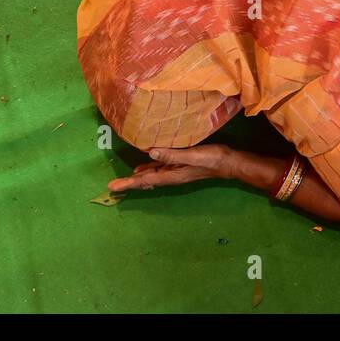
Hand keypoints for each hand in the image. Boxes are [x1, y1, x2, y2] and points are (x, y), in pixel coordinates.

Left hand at [107, 145, 229, 192]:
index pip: (145, 180)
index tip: (112, 188)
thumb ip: (172, 155)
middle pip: (145, 180)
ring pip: (151, 175)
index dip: (128, 183)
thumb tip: (149, 152)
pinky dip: (149, 168)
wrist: (227, 162)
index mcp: (171, 175)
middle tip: (112, 187)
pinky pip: (160, 168)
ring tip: (123, 179)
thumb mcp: (192, 156)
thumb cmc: (211, 159)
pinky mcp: (179, 164)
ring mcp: (175, 171)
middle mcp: (170, 175)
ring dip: (137, 177)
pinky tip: (144, 164)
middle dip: (128, 183)